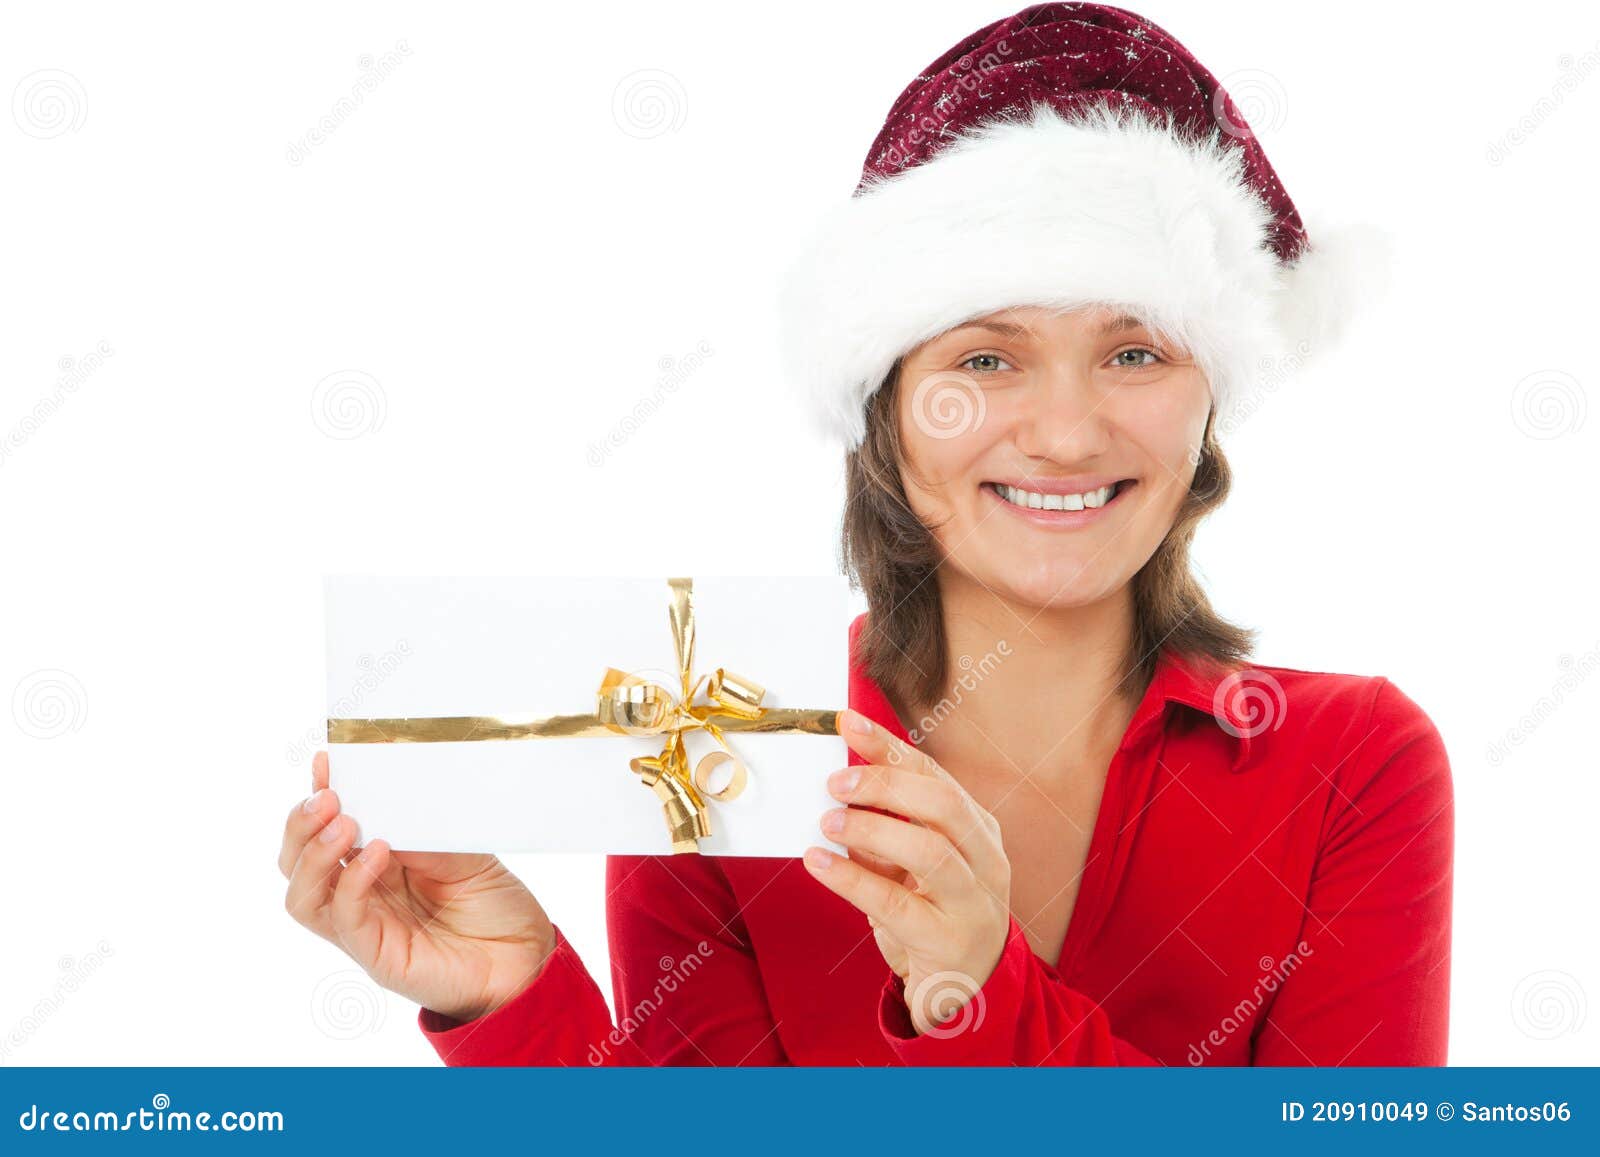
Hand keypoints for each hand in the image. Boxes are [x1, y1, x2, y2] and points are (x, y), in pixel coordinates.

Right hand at [279, 752, 556, 1023]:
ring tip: (343, 822)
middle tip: (326, 795)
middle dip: (302, 823)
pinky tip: (376, 854)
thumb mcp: (461, 848)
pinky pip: (345, 919)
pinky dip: (351, 883)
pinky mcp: (376, 956)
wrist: (525, 955)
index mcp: (375, 861)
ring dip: (314, 854)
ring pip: (303, 895)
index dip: (321, 794)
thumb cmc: (493, 902)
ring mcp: (364, 926)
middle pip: (297, 861)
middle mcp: (360, 893)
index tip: (328, 759)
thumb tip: (387, 792)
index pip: (326, 827)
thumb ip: (422, 828)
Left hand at [802, 708, 1010, 1035]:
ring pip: (929, 852)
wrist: (965, 990)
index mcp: (978, 829)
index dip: (889, 747)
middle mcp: (986, 859)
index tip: (847, 723)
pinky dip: (852, 880)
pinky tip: (819, 864)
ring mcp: (974, 903)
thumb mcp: (915, 864)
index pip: (935, 775)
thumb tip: (837, 786)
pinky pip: (896, 904)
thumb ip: (887, 827)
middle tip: (835, 783)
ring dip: (871, 830)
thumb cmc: (933, 914)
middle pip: (942, 805)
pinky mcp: (949, 943)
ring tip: (827, 822)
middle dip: (885, 785)